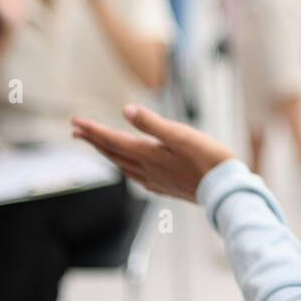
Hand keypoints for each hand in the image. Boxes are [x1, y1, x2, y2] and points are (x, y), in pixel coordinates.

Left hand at [71, 105, 235, 201]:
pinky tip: (129, 168)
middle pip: (113, 153)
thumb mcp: (182, 135)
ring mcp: (156, 180)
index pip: (113, 140)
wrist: (225, 190)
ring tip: (97, 145)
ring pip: (122, 166)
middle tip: (76, 131)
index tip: (75, 121)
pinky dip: (125, 167)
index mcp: (149, 154)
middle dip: (94, 141)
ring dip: (106, 154)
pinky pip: (136, 176)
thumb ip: (152, 124)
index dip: (93, 130)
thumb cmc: (208, 159)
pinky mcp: (166, 187)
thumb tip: (126, 111)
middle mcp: (147, 170)